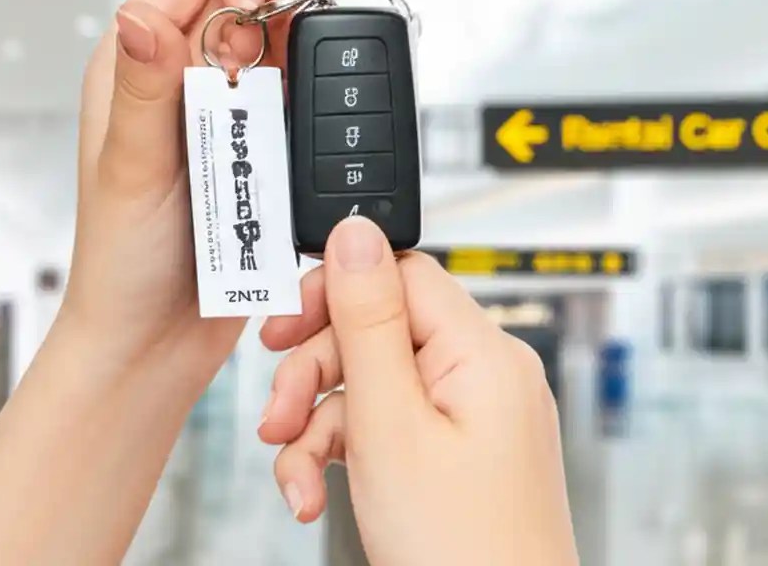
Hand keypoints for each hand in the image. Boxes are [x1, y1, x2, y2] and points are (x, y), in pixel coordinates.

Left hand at [57, 0, 325, 373]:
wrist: (158, 340)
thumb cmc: (124, 263)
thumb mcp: (131, 171)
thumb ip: (143, 90)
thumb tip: (140, 16)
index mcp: (140, 62)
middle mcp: (186, 76)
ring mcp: (227, 110)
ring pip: (281, 40)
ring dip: (308, 34)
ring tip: (321, 52)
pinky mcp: (262, 146)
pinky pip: (301, 99)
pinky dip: (320, 91)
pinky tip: (325, 102)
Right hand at [258, 218, 578, 565]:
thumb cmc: (462, 549)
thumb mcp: (391, 426)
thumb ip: (368, 324)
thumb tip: (356, 233)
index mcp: (485, 353)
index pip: (402, 273)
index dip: (335, 292)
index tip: (282, 325)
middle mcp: (489, 375)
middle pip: (380, 331)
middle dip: (316, 373)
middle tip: (278, 415)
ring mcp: (477, 416)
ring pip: (377, 386)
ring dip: (321, 426)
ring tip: (298, 479)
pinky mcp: (461, 453)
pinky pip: (394, 427)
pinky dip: (349, 454)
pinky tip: (319, 494)